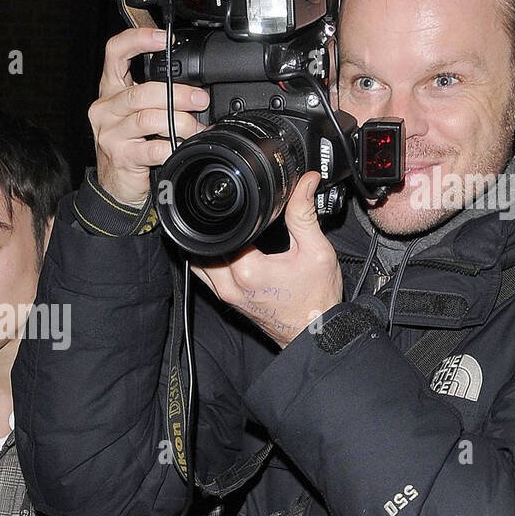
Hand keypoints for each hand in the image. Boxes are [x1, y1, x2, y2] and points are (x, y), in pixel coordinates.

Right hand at [88, 27, 209, 207]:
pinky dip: (172, 146)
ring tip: (196, 128)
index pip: (115, 53)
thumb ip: (154, 96)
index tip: (164, 38)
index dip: (138, 40)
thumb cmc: (130, 146)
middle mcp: (106, 109)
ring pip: (148, 118)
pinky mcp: (121, 157)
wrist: (115, 187)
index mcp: (110, 91)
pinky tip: (181, 147)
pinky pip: (152, 148)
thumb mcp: (135, 114)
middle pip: (141, 92)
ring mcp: (110, 134)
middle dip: (177, 95)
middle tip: (200, 100)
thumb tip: (195, 90)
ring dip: (179, 122)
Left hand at [191, 173, 342, 348]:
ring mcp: (225, 295)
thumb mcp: (316, 250)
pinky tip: (222, 249)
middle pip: (204, 245)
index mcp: (248, 269)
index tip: (245, 204)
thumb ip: (304, 213)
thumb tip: (304, 182)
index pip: (224, 230)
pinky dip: (208, 261)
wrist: (315, 333)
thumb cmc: (316, 299)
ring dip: (205, 245)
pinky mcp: (227, 300)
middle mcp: (230, 284)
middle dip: (213, 227)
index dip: (231, 213)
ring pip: (198, 263)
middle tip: (228, 212)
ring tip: (221, 228)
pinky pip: (205, 276)